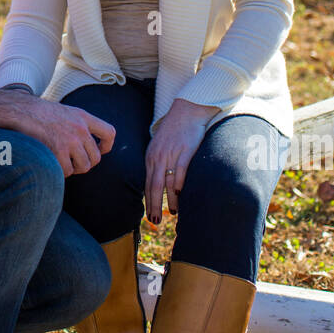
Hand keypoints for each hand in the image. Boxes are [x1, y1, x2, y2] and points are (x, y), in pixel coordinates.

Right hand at [12, 96, 115, 178]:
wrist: (20, 111)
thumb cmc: (38, 113)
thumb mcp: (63, 112)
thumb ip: (76, 124)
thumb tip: (84, 145)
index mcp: (83, 117)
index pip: (109, 133)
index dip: (106, 146)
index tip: (99, 150)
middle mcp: (80, 129)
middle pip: (96, 157)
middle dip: (85, 163)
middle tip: (73, 162)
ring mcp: (70, 141)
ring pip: (83, 167)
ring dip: (74, 169)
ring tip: (63, 163)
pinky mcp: (58, 152)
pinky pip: (67, 171)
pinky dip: (61, 172)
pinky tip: (53, 164)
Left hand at [144, 99, 219, 222]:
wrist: (186, 111)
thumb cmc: (174, 130)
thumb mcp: (160, 146)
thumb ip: (158, 163)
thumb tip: (158, 182)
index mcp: (151, 157)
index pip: (147, 184)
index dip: (148, 201)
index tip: (149, 215)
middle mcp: (158, 157)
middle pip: (154, 186)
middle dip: (153, 205)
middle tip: (155, 221)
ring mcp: (171, 154)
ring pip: (167, 182)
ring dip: (169, 200)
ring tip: (172, 213)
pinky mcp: (185, 150)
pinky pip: (180, 171)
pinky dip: (179, 184)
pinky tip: (180, 195)